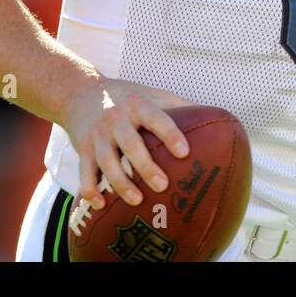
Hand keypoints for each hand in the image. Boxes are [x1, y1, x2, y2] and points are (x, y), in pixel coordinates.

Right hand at [59, 78, 193, 209]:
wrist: (79, 92)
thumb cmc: (126, 97)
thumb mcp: (150, 94)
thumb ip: (178, 106)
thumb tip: (216, 118)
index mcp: (137, 104)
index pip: (156, 118)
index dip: (170, 134)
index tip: (184, 152)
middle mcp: (115, 119)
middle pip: (131, 145)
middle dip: (145, 166)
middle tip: (163, 185)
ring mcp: (97, 136)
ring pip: (107, 162)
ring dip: (121, 183)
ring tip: (137, 200)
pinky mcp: (82, 149)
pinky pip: (84, 172)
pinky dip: (90, 189)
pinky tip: (100, 205)